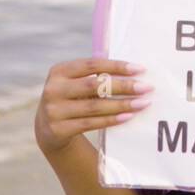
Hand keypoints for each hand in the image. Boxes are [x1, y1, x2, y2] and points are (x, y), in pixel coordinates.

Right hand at [34, 58, 152, 153]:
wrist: (48, 128)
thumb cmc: (72, 99)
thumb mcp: (75, 83)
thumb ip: (95, 75)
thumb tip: (133, 71)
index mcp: (59, 71)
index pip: (92, 65)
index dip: (116, 66)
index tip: (140, 69)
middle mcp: (53, 89)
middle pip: (94, 85)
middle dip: (124, 86)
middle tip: (146, 87)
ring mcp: (54, 110)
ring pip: (95, 106)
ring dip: (122, 105)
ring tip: (143, 103)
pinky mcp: (58, 129)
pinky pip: (91, 123)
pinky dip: (111, 120)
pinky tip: (128, 116)